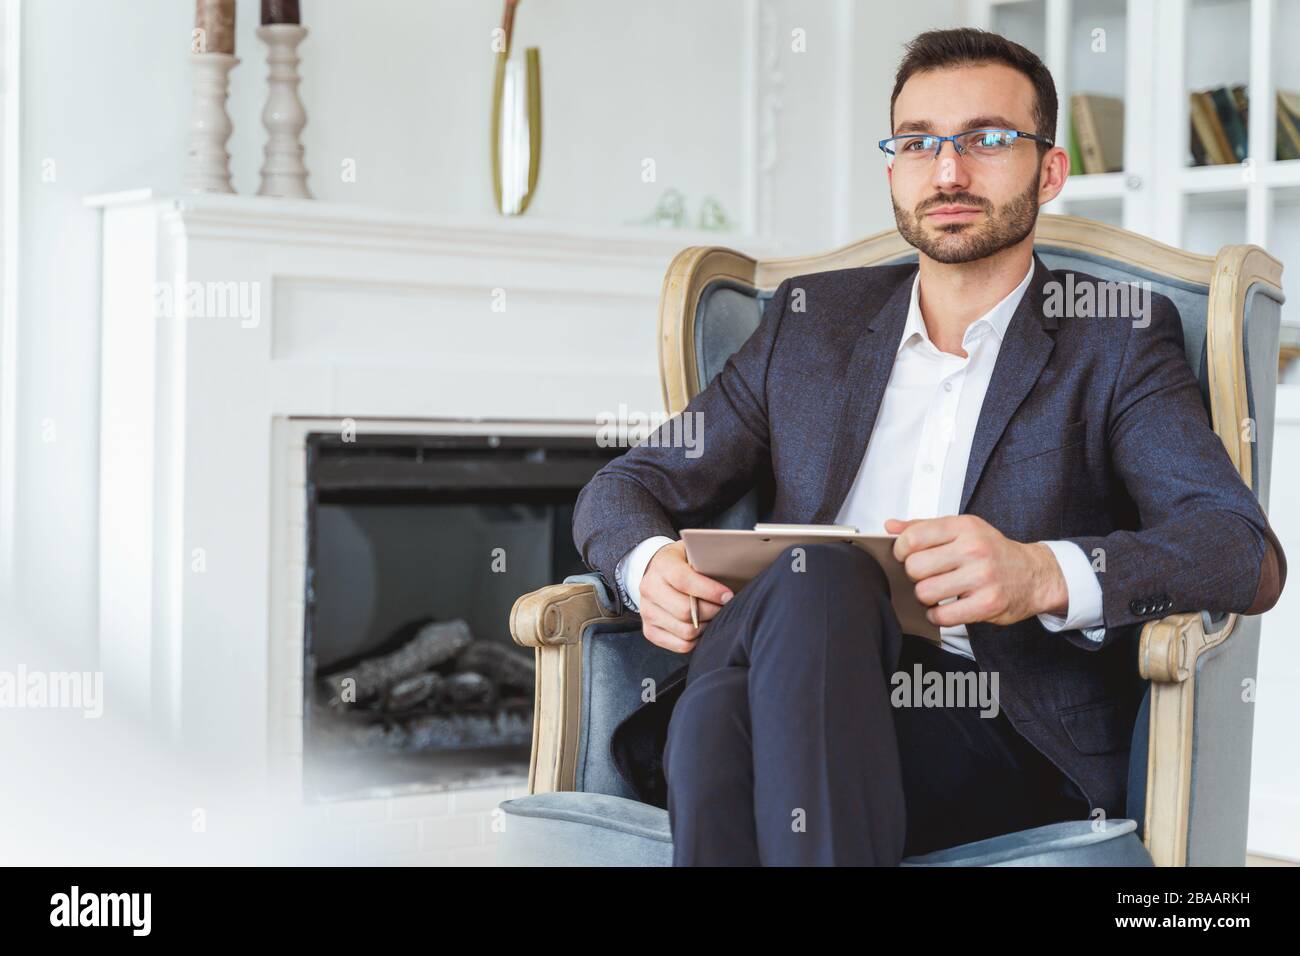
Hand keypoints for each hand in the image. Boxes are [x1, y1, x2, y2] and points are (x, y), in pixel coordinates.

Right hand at [637, 540, 733, 653]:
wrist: (657, 571)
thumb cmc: (684, 562)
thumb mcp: (694, 552)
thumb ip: (708, 561)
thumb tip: (735, 573)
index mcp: (662, 565)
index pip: (684, 581)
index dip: (710, 591)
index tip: (728, 596)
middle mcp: (650, 589)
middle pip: (685, 611)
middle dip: (712, 611)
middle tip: (725, 607)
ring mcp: (647, 612)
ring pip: (686, 631)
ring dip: (706, 626)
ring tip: (715, 616)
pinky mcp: (650, 631)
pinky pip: (681, 645)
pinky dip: (697, 640)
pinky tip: (703, 626)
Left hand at [884, 515, 1067, 627]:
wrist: (1034, 574)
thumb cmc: (993, 551)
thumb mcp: (962, 529)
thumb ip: (924, 527)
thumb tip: (890, 527)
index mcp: (964, 527)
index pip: (913, 538)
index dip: (901, 551)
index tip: (906, 557)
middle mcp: (973, 549)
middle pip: (915, 567)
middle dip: (914, 576)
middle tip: (926, 577)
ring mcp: (982, 577)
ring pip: (925, 592)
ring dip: (924, 597)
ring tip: (936, 592)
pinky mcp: (988, 603)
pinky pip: (943, 616)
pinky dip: (937, 615)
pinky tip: (944, 608)